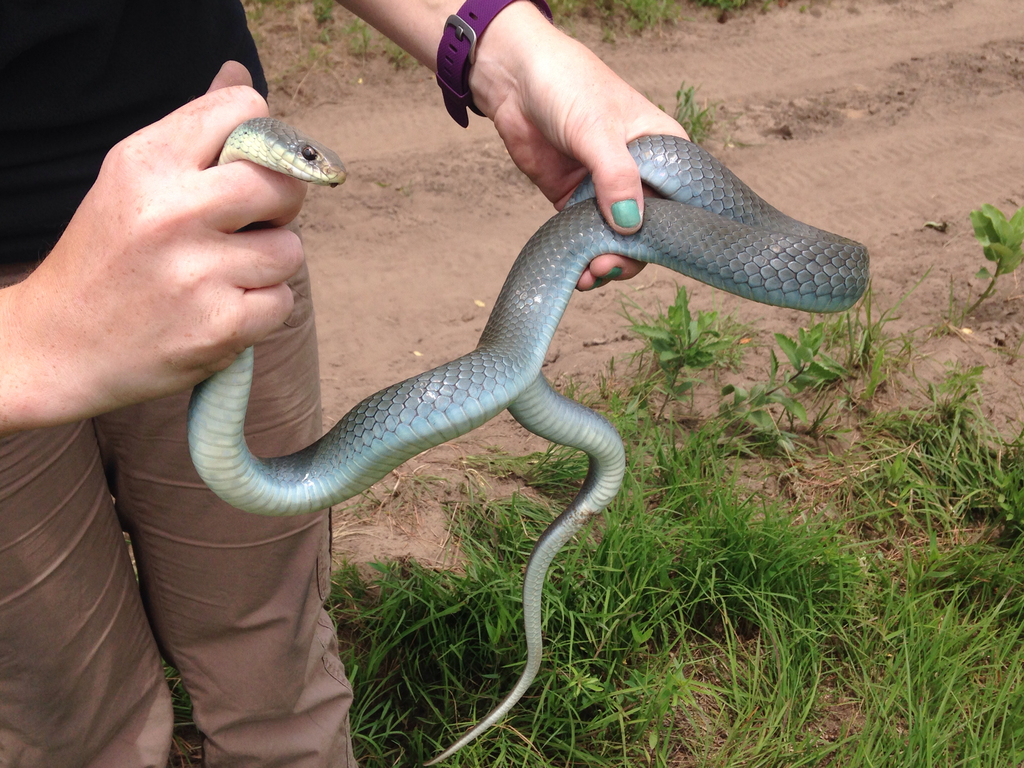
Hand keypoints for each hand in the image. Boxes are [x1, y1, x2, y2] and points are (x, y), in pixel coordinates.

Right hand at [0, 63, 306, 432]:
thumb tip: (240, 77)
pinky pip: (283, 302)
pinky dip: (263, 309)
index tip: (245, 166)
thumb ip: (193, 131)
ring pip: (290, 251)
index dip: (261, 140)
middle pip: (284, 184)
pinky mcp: (218, 325)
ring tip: (224, 272)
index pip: (245, 113)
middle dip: (280, 205)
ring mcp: (196, 273)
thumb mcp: (132, 179)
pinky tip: (222, 308)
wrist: (60, 345)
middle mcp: (172, 212)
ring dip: (269, 264)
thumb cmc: (108, 255)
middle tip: (248, 224)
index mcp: (146, 162)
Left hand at [469, 2, 688, 289]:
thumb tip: (630, 225)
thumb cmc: (567, 86)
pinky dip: (583, 257)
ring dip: (607, 260)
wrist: (514, 79)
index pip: (681, 201)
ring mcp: (605, 189)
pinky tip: (578, 274)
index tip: (654, 253)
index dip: (672, 232)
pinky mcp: (573, 199)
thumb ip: (615, 176)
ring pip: (617, 238)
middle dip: (632, 253)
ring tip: (590, 274)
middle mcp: (639, 174)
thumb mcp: (596, 130)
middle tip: (606, 265)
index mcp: (662, 150)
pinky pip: (585, 237)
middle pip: (649, 228)